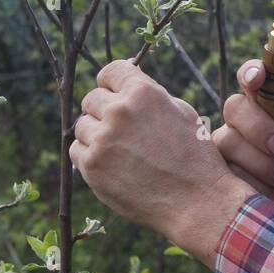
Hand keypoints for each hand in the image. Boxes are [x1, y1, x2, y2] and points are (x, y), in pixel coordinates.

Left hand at [70, 59, 252, 264]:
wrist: (196, 201)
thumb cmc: (195, 157)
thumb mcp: (182, 113)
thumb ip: (150, 97)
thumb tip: (125, 88)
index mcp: (143, 93)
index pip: (110, 71)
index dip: (111, 83)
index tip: (112, 92)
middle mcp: (120, 111)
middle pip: (91, 99)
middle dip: (104, 110)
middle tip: (121, 130)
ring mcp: (103, 139)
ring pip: (82, 126)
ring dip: (96, 135)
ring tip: (121, 151)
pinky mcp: (92, 166)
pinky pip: (77, 151)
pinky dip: (90, 156)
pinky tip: (112, 165)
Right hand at [213, 60, 273, 238]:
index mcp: (269, 106)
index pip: (253, 78)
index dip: (251, 73)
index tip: (258, 78)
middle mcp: (243, 123)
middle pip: (235, 105)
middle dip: (258, 126)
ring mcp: (225, 147)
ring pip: (226, 137)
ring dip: (257, 159)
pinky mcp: (213, 172)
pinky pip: (219, 166)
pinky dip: (247, 178)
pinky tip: (263, 191)